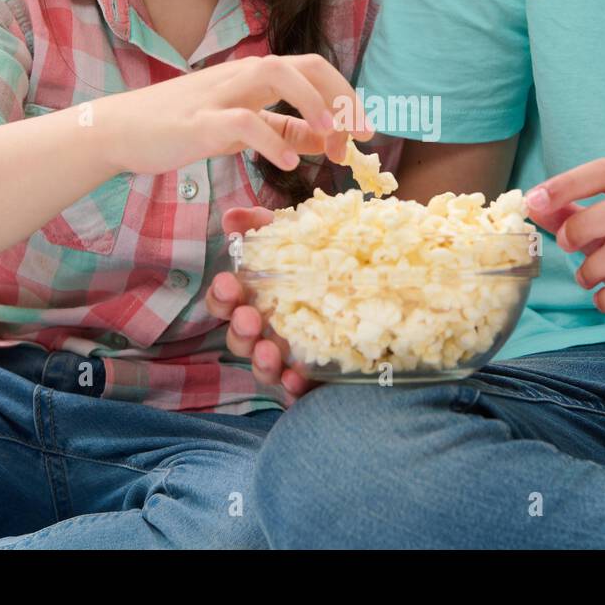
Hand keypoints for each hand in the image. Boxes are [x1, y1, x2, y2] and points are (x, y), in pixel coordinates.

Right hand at [98, 54, 372, 175]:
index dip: (346, 99)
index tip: (365, 135)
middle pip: (305, 64)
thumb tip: (327, 138)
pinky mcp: (199, 121)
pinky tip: (288, 163)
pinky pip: (243, 121)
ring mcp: (220, 95)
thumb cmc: (180, 128)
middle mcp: (242, 76)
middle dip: (341, 96)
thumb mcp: (241, 127)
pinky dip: (271, 140)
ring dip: (313, 104)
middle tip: (362, 135)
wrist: (120, 131)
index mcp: (254, 78)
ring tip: (332, 140)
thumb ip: (283, 129)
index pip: (313, 71)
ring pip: (277, 74)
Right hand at [204, 205, 318, 399]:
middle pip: (240, 337)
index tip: (228, 283)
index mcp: (258, 298)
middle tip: (250, 318)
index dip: (222, 295)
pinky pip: (296, 388)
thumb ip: (264, 225)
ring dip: (260, 360)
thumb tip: (231, 216)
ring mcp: (289, 356)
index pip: (227, 301)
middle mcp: (268, 330)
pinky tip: (296, 378)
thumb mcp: (299, 237)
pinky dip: (292, 384)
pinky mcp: (314, 377)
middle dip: (240, 328)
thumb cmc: (326, 262)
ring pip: (264, 366)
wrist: (383, 288)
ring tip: (269, 351)